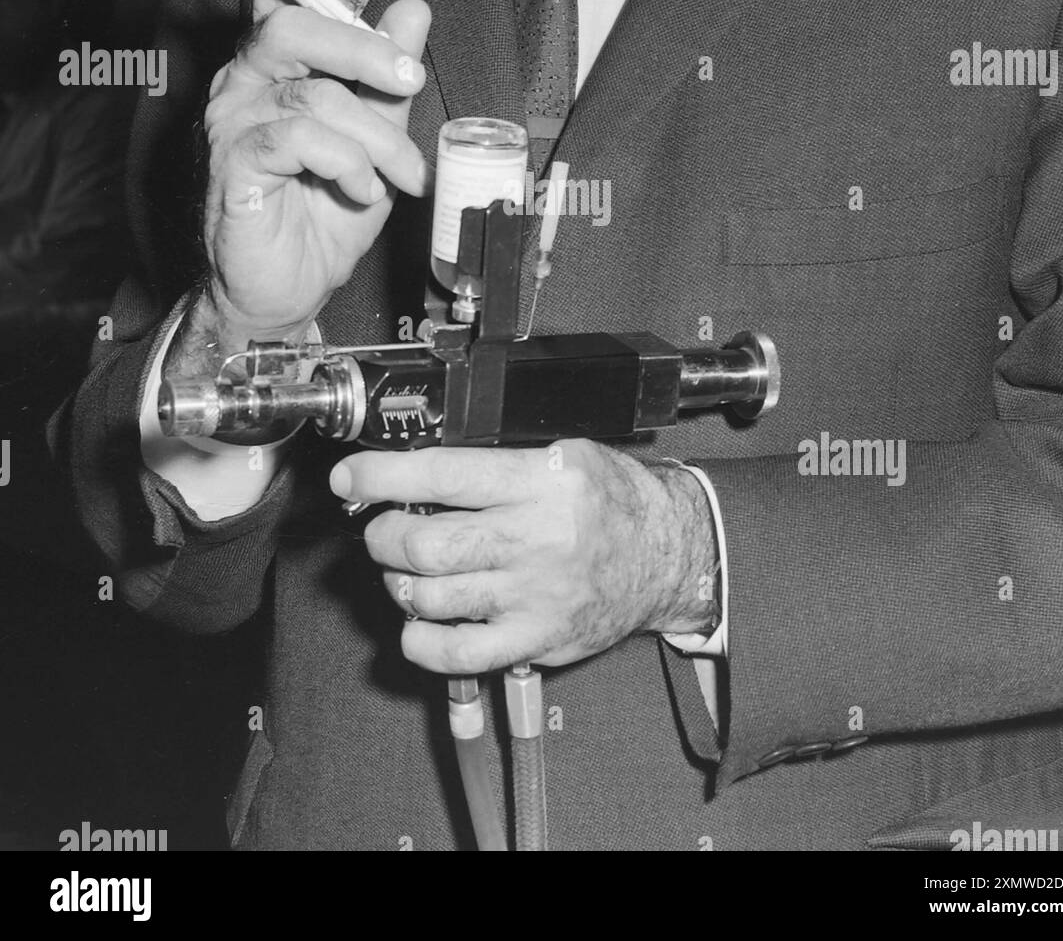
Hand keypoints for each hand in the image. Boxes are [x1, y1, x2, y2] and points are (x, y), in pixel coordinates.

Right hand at [169, 0, 431, 374]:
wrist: (292, 288)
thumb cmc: (327, 213)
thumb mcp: (378, 139)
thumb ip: (389, 80)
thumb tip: (411, 11)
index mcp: (276, 67)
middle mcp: (245, 84)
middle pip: (289, 26)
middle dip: (362, 47)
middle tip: (410, 82)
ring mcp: (234, 124)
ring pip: (313, 94)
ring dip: (377, 136)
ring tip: (402, 174)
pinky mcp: (235, 166)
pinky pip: (298, 140)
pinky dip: (347, 163)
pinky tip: (363, 190)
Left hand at [330, 441, 719, 674]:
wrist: (669, 554)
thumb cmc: (613, 499)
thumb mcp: (565, 453)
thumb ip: (497, 461)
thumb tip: (416, 470)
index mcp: (542, 480)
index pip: (443, 475)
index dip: (383, 475)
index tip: (350, 477)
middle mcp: (536, 538)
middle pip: (425, 544)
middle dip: (385, 534)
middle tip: (385, 527)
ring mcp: (533, 595)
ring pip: (431, 596)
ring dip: (400, 581)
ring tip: (409, 568)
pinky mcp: (535, 639)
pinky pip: (457, 653)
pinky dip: (420, 639)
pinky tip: (420, 620)